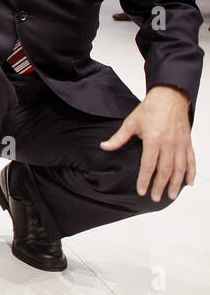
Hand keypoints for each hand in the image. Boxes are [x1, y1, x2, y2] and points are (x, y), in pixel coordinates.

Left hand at [100, 86, 195, 201]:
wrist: (170, 97)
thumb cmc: (150, 109)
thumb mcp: (131, 122)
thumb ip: (119, 137)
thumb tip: (104, 146)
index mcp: (153, 139)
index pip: (148, 165)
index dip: (145, 179)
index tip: (142, 190)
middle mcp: (169, 144)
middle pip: (165, 170)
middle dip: (160, 186)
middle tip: (155, 197)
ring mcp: (180, 144)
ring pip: (180, 168)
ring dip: (176, 183)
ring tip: (171, 195)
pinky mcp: (188, 142)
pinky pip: (191, 160)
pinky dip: (191, 172)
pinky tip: (189, 183)